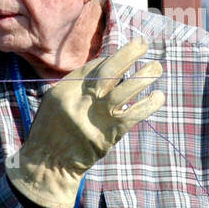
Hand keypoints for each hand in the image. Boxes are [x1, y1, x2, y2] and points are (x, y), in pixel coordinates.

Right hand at [6, 38, 164, 207]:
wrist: (50, 164)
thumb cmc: (54, 128)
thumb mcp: (56, 101)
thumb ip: (80, 85)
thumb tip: (110, 64)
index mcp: (66, 89)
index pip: (95, 66)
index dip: (114, 58)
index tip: (127, 55)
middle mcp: (79, 101)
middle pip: (108, 72)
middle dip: (128, 54)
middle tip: (144, 44)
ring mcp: (94, 118)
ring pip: (123, 92)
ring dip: (143, 77)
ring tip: (157, 66)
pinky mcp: (108, 135)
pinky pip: (132, 116)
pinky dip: (147, 104)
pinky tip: (158, 96)